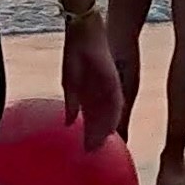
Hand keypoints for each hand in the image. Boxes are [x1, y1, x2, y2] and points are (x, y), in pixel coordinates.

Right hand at [62, 19, 123, 150]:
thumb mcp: (70, 81)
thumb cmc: (75, 52)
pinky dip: (113, 114)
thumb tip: (69, 122)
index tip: (86, 149)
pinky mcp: (112, 79)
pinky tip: (111, 126)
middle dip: (98, 136)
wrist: (83, 32)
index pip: (92, 118)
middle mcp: (102, 92)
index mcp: (91, 92)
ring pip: (110, 113)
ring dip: (105, 129)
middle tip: (93, 152)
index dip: (89, 133)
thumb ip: (72, 103)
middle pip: (102, 119)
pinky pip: (115, 100)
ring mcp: (109, 86)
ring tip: (100, 144)